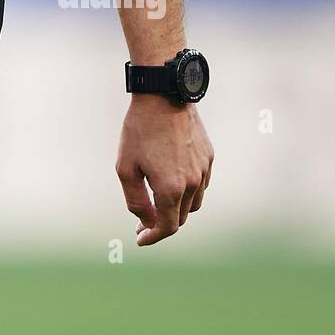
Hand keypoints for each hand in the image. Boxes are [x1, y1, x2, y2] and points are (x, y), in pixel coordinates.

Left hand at [116, 96, 212, 245]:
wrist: (163, 96)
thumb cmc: (139, 130)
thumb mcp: (125, 167)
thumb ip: (135, 200)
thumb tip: (145, 221)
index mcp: (170, 189)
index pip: (167, 227)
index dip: (152, 236)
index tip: (139, 238)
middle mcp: (192, 184)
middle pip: (180, 217)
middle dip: (162, 223)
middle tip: (142, 222)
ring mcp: (203, 170)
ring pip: (194, 203)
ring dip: (177, 209)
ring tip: (159, 203)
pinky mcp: (209, 157)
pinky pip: (201, 185)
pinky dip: (188, 191)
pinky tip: (173, 183)